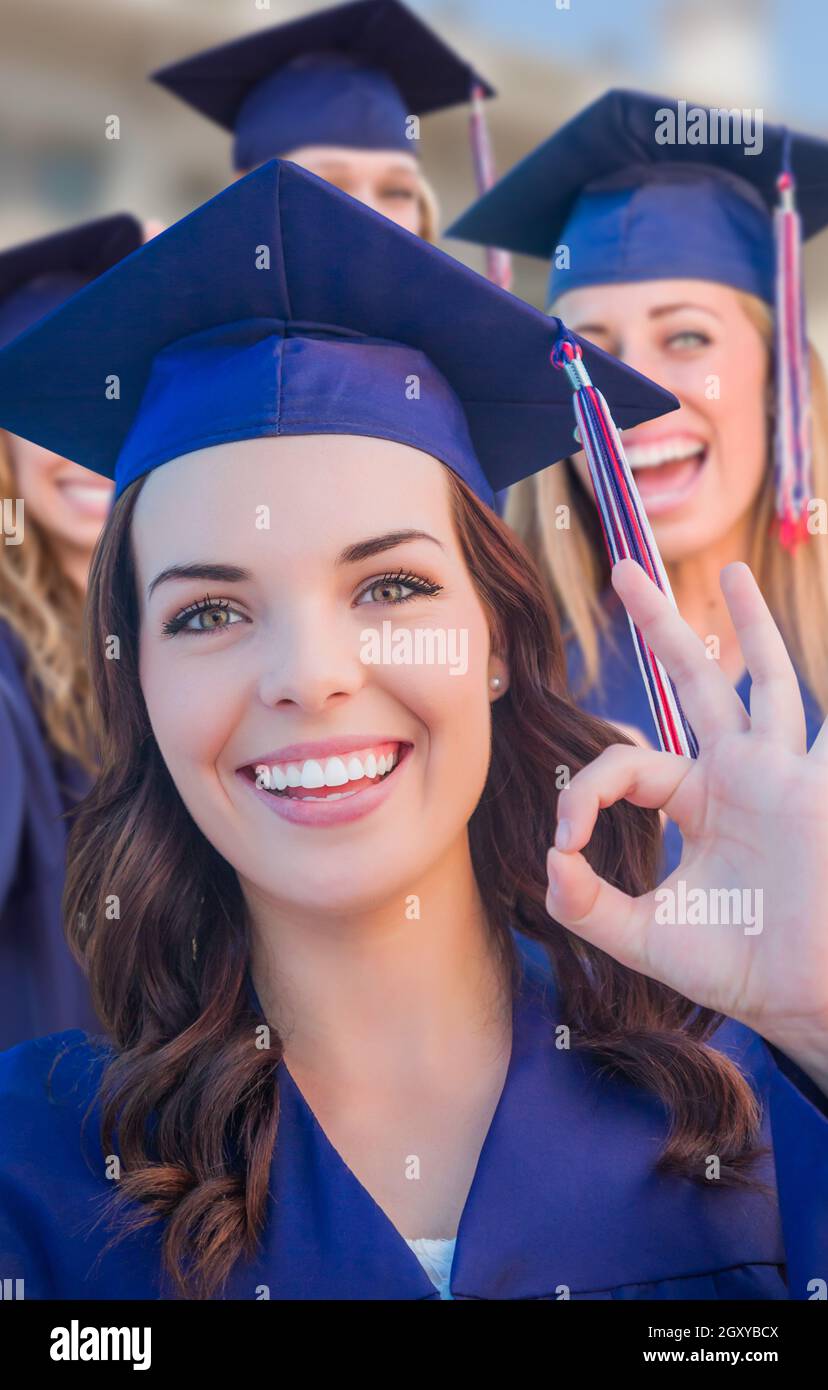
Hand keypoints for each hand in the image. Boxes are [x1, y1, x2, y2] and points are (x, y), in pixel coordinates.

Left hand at [547, 559, 827, 1088]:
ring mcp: (779, 775)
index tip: (566, 840)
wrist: (801, 997)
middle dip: (658, 628)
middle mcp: (738, 776)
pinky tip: (817, 641)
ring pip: (763, 683)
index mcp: (697, 803)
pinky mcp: (809, 787)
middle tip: (622, 572)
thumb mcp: (645, 937)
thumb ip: (589, 905)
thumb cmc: (737, 967)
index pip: (628, 764)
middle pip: (694, 684)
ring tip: (731, 572)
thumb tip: (548, 864)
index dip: (586, 792)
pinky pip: (820, 728)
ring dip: (748, 627)